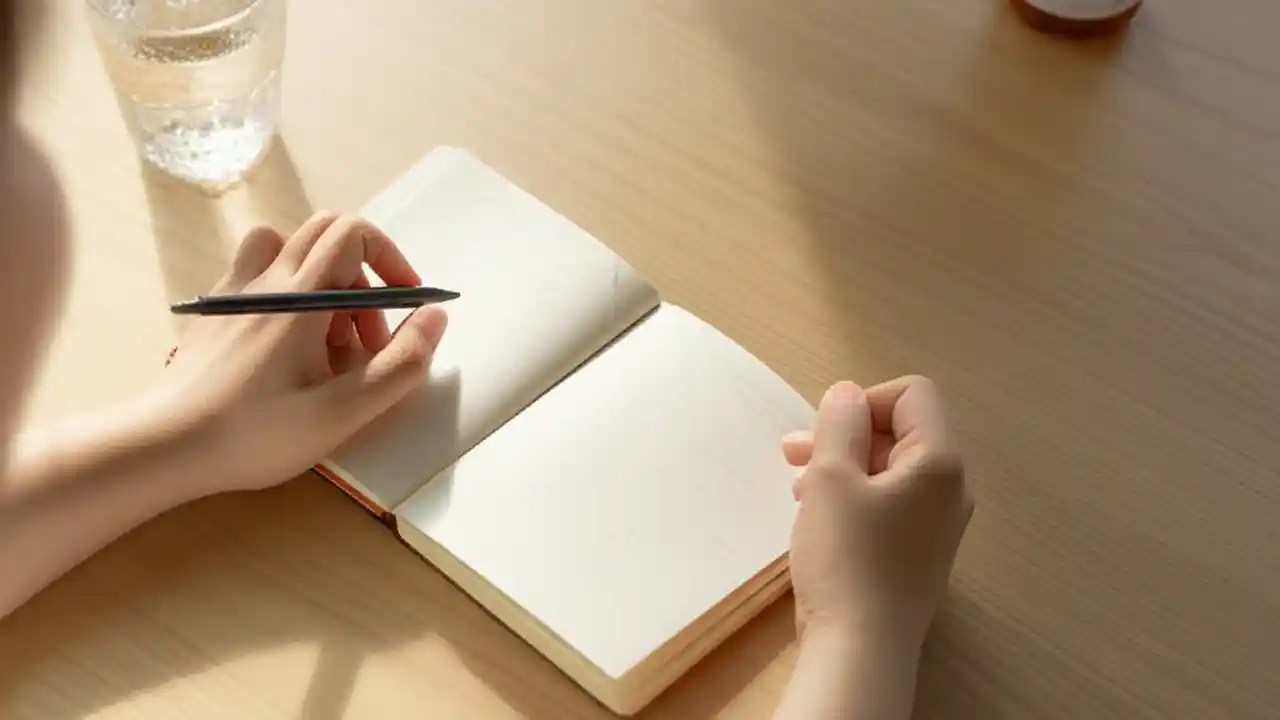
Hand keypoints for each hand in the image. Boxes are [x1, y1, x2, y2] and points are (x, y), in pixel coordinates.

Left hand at [147, 211, 448, 493]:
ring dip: (323, 284)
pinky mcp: (213, 315)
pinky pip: (258, 278)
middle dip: (363, 278)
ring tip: (326, 343)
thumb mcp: (343, 411)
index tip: (405, 305)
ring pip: (287, 252)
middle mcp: (265, 281)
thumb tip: (435, 316)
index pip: (353, 233)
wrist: (162, 448)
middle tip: (367, 339)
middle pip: (324, 235)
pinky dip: (286, 297)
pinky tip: (285, 349)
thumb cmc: (255, 434)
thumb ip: (400, 364)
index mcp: (300, 296)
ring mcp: (233, 294)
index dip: (390, 258)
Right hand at [781, 376, 972, 645]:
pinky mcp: (919, 553)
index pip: (912, 394)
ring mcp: (938, 525)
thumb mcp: (831, 478)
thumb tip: (848, 394)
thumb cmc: (846, 557)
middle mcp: (951, 489)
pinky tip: (818, 516)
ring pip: (890, 470)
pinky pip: (890, 504)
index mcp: (940, 461)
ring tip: (798, 485)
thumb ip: (840, 425)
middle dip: (845, 434)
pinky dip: (854, 497)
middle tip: (793, 452)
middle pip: (902, 432)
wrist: (860, 648)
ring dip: (843, 466)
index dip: (864, 400)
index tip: (826, 431)